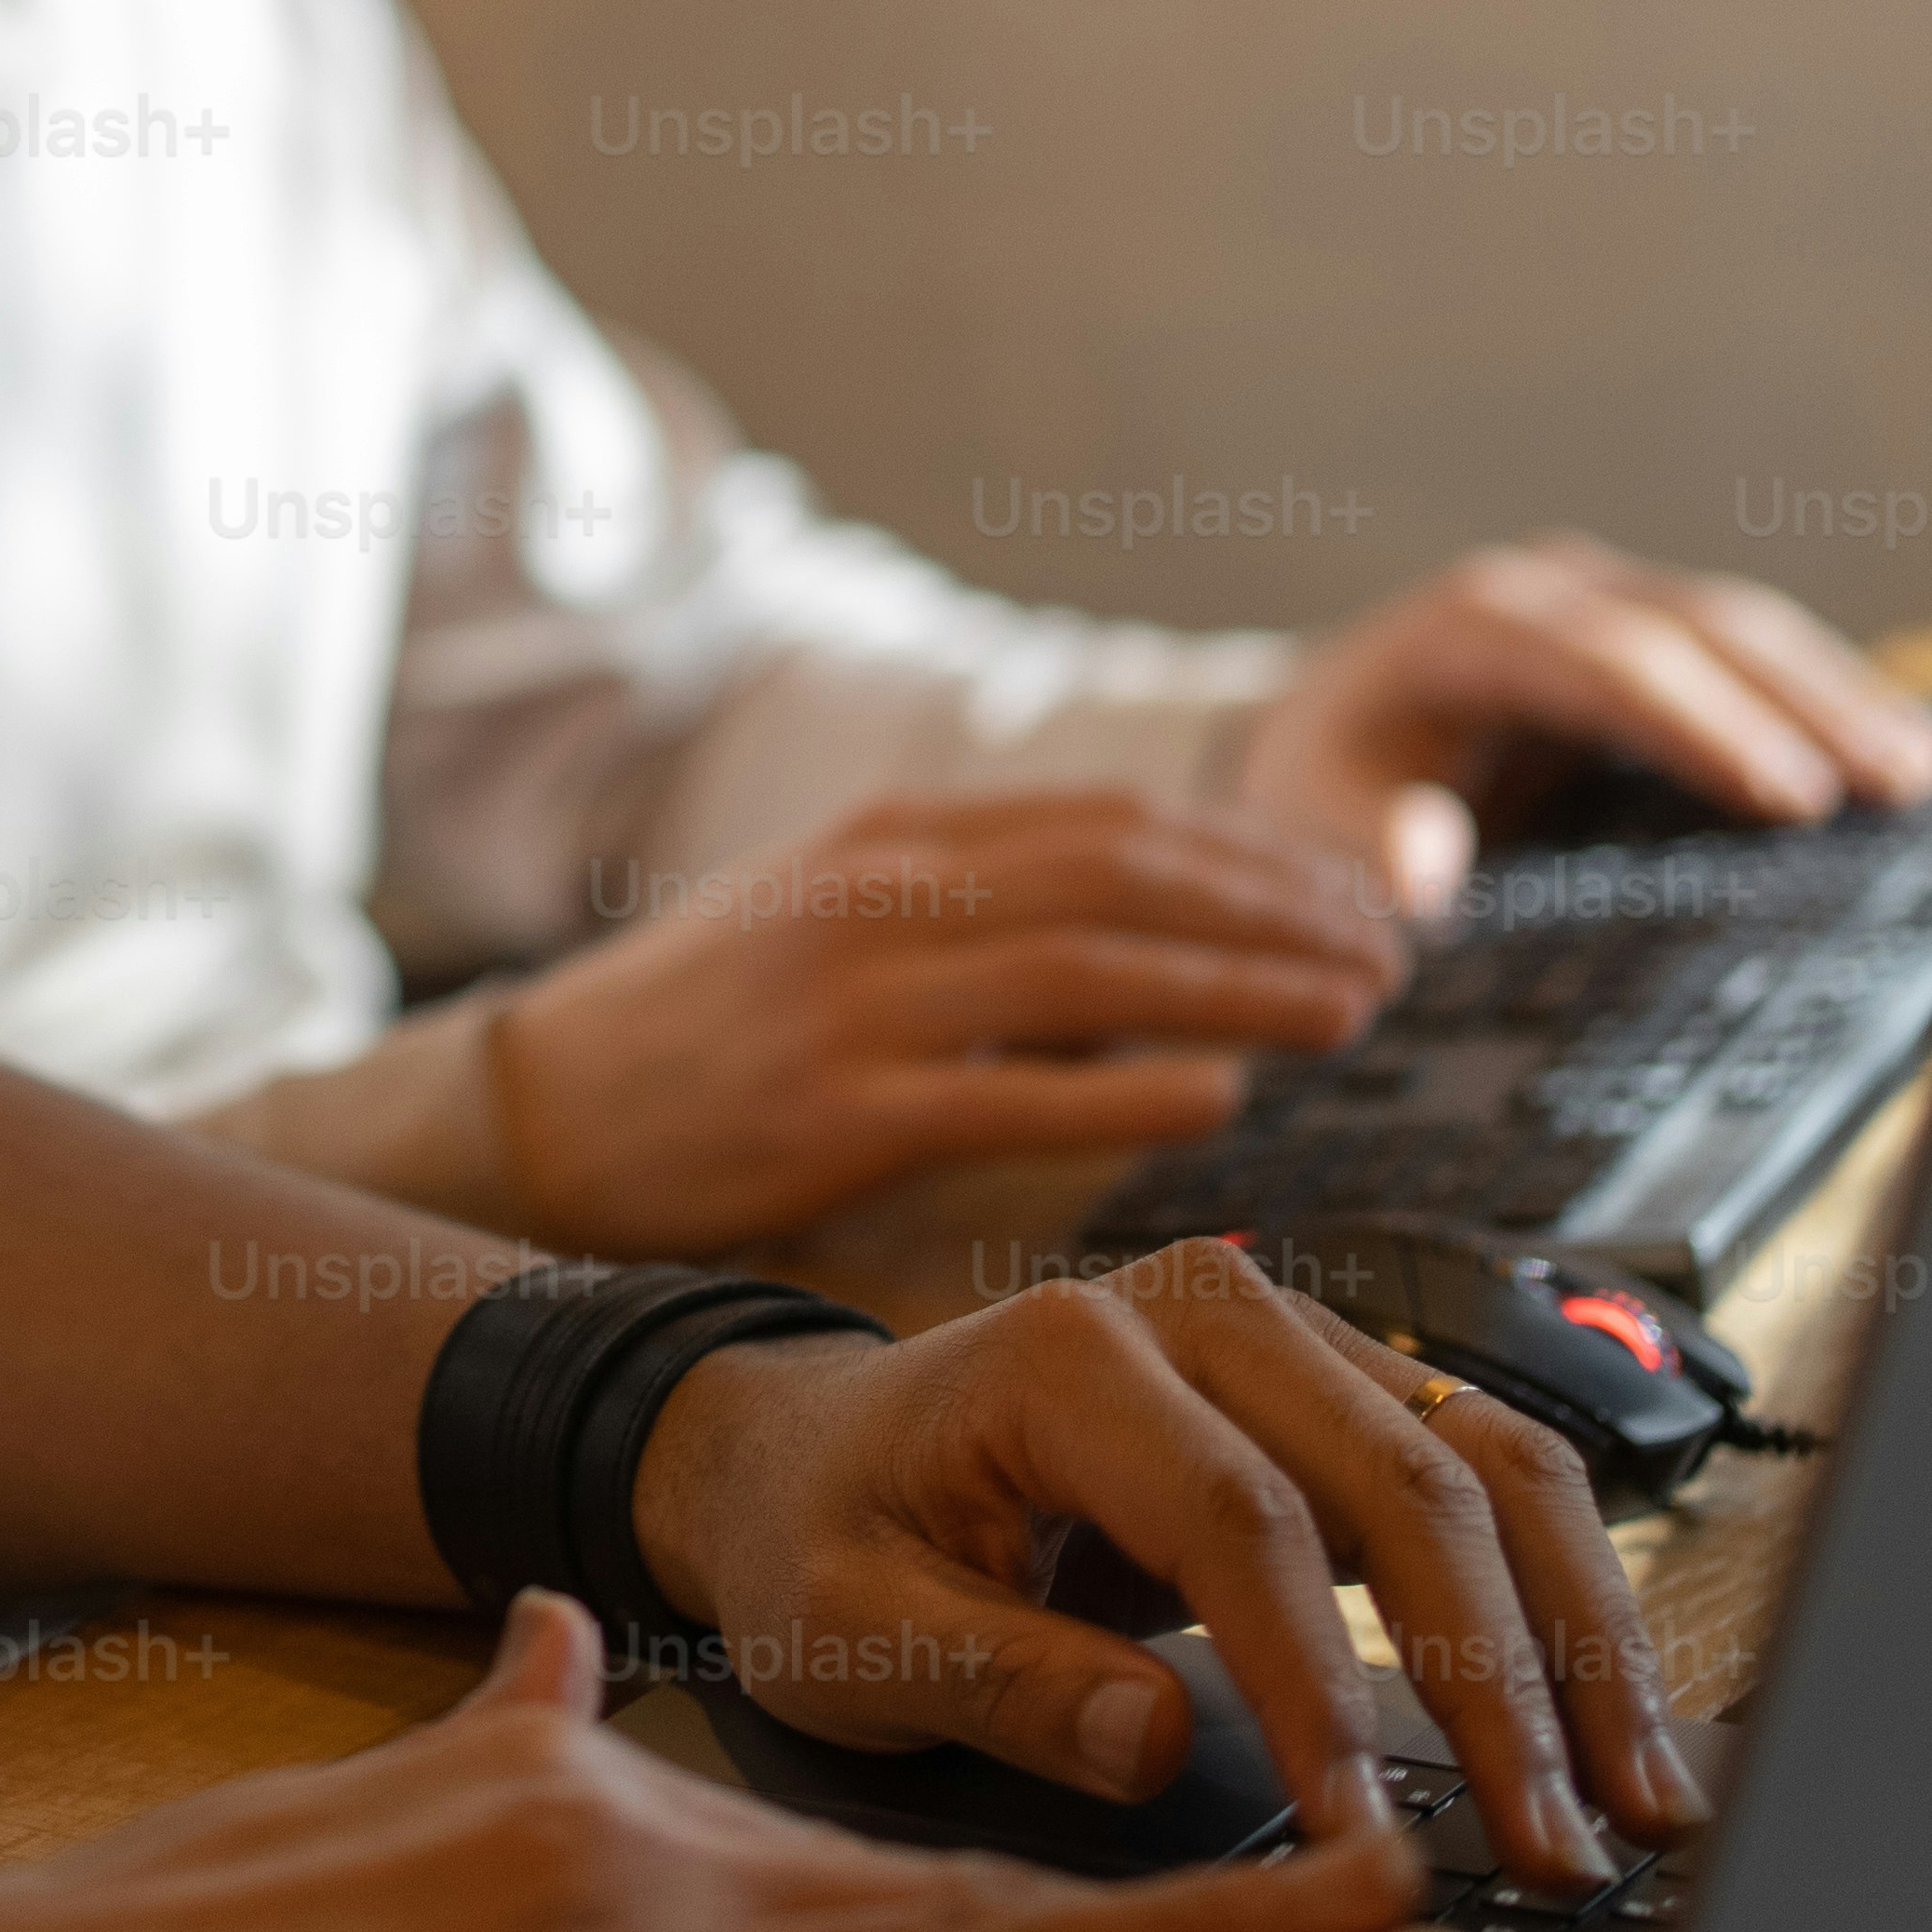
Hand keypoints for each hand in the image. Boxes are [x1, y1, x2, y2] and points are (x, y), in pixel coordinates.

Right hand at [0, 1594, 1460, 1931]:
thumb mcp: (366, 1813)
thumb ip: (490, 1731)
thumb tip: (548, 1649)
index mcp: (629, 1835)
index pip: (926, 1872)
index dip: (1121, 1885)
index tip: (1295, 1886)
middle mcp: (663, 1869)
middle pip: (1006, 1908)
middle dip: (1238, 1913)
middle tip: (1434, 1901)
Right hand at [486, 787, 1419, 1258]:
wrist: (541, 1110)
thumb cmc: (707, 1028)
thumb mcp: (834, 918)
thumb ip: (973, 908)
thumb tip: (1148, 925)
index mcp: (894, 839)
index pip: (1114, 821)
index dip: (1252, 853)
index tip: (1353, 894)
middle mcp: (883, 896)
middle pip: (1126, 877)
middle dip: (1277, 910)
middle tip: (1390, 955)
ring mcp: (856, 999)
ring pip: (1093, 969)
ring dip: (1241, 986)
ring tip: (1349, 1015)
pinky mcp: (834, 1109)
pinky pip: (1013, 1091)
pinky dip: (1131, 1087)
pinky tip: (1223, 1100)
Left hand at [624, 1236, 1712, 1898]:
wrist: (813, 1452)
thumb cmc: (824, 1536)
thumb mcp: (845, 1628)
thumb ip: (995, 1679)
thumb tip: (1156, 1740)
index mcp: (1068, 1355)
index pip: (1238, 1521)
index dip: (1323, 1684)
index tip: (1372, 1836)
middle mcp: (1207, 1312)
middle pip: (1409, 1479)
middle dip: (1504, 1678)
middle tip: (1557, 1850)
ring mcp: (1295, 1340)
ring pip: (1490, 1464)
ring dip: (1581, 1637)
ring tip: (1638, 1804)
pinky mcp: (1345, 1394)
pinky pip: (1489, 1476)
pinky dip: (1567, 1601)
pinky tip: (1610, 1725)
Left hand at [1224, 535, 1931, 919]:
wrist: (1306, 739)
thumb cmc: (1314, 793)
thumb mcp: (1310, 828)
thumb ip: (1360, 853)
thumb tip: (1425, 868)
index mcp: (1471, 632)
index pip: (1610, 667)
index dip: (1706, 729)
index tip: (1791, 799)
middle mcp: (1549, 594)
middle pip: (1700, 631)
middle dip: (1806, 703)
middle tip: (1900, 781)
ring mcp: (1605, 603)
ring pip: (1741, 630)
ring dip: (1834, 693)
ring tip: (1921, 769)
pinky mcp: (1644, 636)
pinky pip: (1745, 655)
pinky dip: (1819, 698)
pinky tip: (1892, 748)